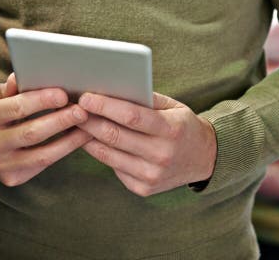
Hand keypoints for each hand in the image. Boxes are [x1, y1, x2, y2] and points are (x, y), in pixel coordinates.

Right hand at [0, 73, 91, 185]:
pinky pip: (44, 164)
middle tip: (84, 110)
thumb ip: (13, 86)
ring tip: (90, 126)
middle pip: (32, 133)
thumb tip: (31, 74)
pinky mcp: (12, 178)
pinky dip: (65, 151)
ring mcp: (1, 165)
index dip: (43, 100)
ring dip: (70, 140)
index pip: (18, 107)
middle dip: (61, 121)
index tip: (64, 94)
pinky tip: (81, 138)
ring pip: (42, 155)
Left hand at [76, 91, 216, 196]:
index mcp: (171, 129)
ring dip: (89, 138)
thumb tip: (113, 89)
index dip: (106, 106)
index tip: (86, 97)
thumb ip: (147, 99)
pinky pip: (115, 169)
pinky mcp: (143, 188)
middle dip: (90, 121)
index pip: (132, 116)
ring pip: (110, 155)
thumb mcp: (174, 107)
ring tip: (79, 123)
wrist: (204, 158)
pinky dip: (102, 154)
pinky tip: (94, 142)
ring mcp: (152, 175)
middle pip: (116, 136)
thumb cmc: (183, 125)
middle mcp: (162, 154)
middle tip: (74, 109)